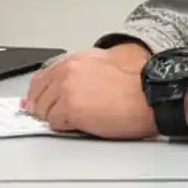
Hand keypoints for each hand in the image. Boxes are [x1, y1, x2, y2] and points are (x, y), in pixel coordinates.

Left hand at [23, 48, 158, 139]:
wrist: (150, 92)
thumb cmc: (139, 82)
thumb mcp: (107, 64)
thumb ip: (83, 72)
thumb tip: (70, 87)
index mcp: (75, 60)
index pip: (42, 77)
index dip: (38, 93)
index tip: (37, 102)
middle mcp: (67, 72)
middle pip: (38, 95)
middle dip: (44, 107)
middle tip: (58, 116)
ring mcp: (66, 90)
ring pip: (44, 111)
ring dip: (56, 117)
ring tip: (76, 120)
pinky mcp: (71, 109)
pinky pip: (55, 124)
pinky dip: (65, 127)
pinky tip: (81, 124)